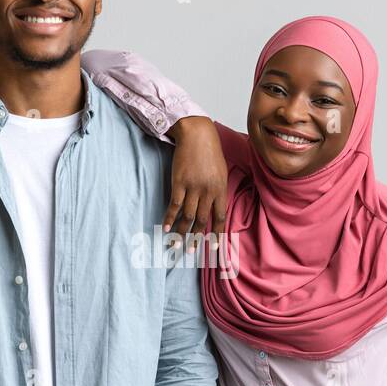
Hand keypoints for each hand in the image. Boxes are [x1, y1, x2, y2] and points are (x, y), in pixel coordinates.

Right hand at [163, 116, 226, 250]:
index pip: (219, 217)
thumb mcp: (221, 171)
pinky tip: (165, 228)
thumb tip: (215, 207)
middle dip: (197, 238)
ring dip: (181, 232)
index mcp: (220, 189)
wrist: (197, 134)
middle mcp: (208, 191)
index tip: (213, 248)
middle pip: (202, 220)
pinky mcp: (179, 183)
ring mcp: (193, 187)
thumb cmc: (209, 151)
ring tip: (176, 244)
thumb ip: (218, 190)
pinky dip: (169, 218)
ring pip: (188, 216)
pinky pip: (175, 205)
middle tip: (191, 252)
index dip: (216, 234)